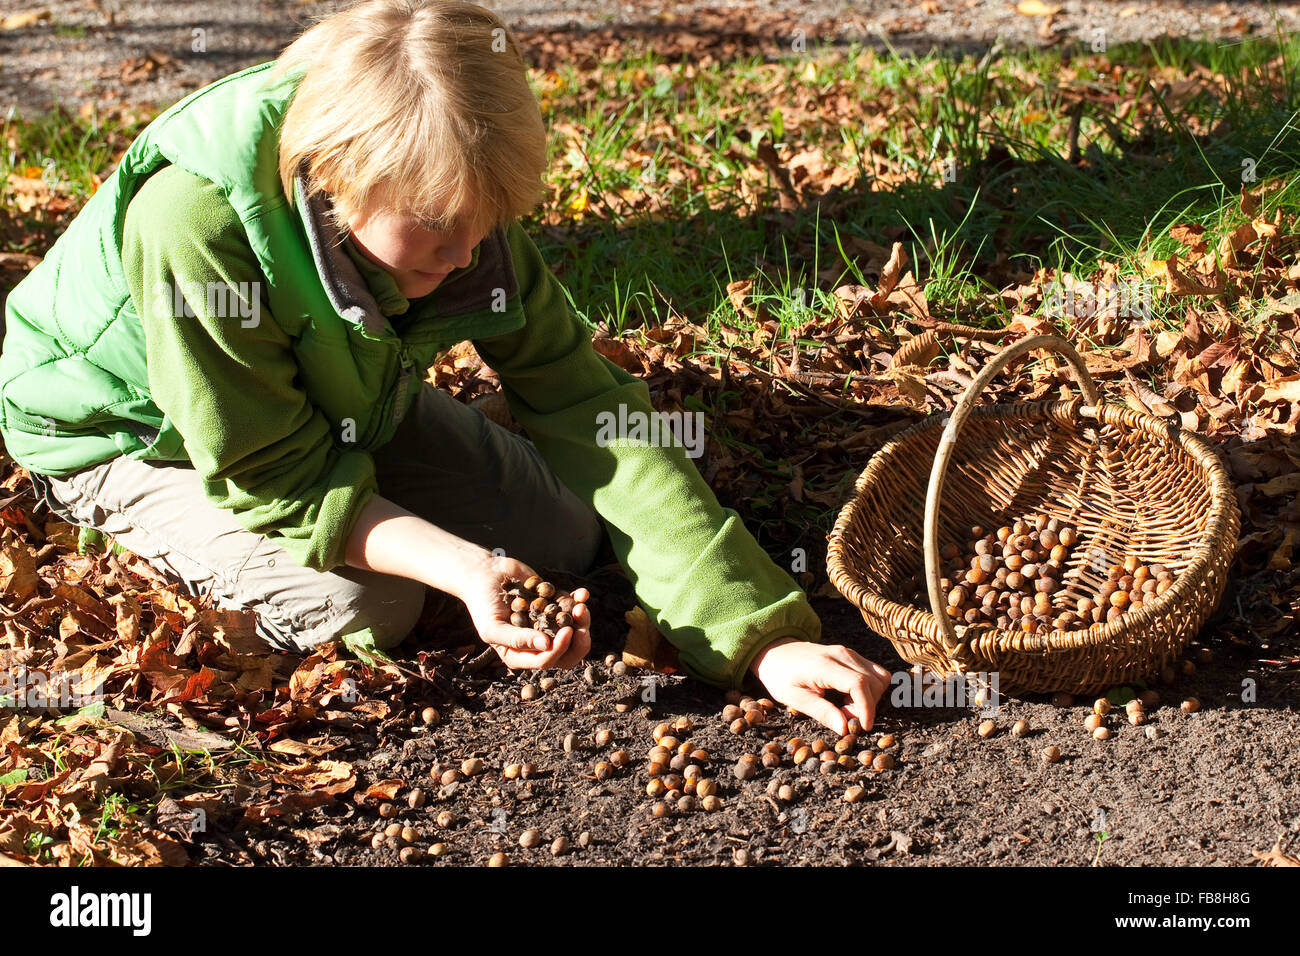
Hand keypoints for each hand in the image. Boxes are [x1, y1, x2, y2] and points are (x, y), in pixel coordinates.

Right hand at [457, 553, 590, 669]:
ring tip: (581, 605)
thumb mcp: (492, 627)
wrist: (483, 574)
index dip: (560, 649)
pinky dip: (579, 601)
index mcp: (520, 655)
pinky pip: (571, 607)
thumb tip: (546, 646)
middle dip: (579, 640)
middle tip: (582, 623)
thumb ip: (517, 639)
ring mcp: (547, 624)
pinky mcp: (553, 605)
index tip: (567, 630)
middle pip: (567, 652)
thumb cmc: (482, 603)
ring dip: (582, 620)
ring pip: (574, 631)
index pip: (546, 661)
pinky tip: (582, 593)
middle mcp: (537, 643)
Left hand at [749, 638, 891, 734]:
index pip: (858, 683)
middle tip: (846, 717)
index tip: (863, 727)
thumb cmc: (781, 676)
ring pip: (879, 676)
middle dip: (867, 706)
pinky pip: (874, 672)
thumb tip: (845, 729)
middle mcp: (842, 654)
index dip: (866, 708)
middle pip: (873, 681)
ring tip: (846, 706)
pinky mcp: (851, 655)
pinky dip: (870, 688)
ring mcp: (848, 652)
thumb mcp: (795, 699)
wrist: (775, 651)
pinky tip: (850, 697)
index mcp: (825, 665)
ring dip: (871, 697)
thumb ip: (822, 712)